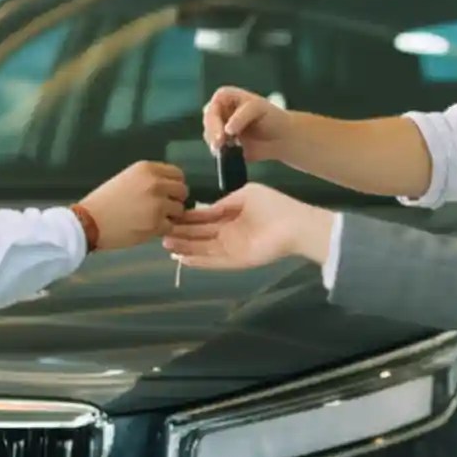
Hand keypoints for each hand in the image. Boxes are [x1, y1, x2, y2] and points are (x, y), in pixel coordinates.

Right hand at [78, 161, 187, 250]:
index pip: (177, 173)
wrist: (89, 222)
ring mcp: (158, 204)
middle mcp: (156, 184)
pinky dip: (163, 229)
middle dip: (175, 200)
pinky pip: (171, 226)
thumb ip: (149, 179)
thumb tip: (168, 186)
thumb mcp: (127, 178)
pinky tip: (149, 228)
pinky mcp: (157, 224)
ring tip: (154, 219)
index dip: (174, 185)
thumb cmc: (104, 200)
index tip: (167, 192)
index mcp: (147, 169)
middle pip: (182, 190)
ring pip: (179, 210)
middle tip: (163, 208)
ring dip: (170, 216)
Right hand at [163, 183, 334, 268]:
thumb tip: (204, 208)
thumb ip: (224, 202)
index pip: (204, 218)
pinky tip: (184, 259)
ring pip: (203, 249)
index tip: (170, 217)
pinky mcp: (238, 262)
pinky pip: (214, 262)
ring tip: (167, 245)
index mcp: (231, 214)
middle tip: (161, 233)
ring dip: (186, 248)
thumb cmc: (273, 206)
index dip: (187, 219)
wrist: (294, 224)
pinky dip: (199, 261)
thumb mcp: (246, 194)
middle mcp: (229, 232)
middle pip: (200, 235)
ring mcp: (233, 248)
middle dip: (181, 234)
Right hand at [202, 86, 293, 161]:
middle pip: (208, 119)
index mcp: (228, 97)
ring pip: (209, 134)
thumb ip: (242, 116)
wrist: (282, 138)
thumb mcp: (259, 107)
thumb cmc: (272, 116)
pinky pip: (216, 148)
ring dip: (214, 143)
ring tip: (224, 150)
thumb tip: (228, 129)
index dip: (215, 116)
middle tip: (219, 144)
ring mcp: (222, 129)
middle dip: (212, 132)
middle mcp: (222, 112)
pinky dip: (220, 153)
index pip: (215, 102)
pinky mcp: (225, 144)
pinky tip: (228, 155)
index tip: (223, 132)